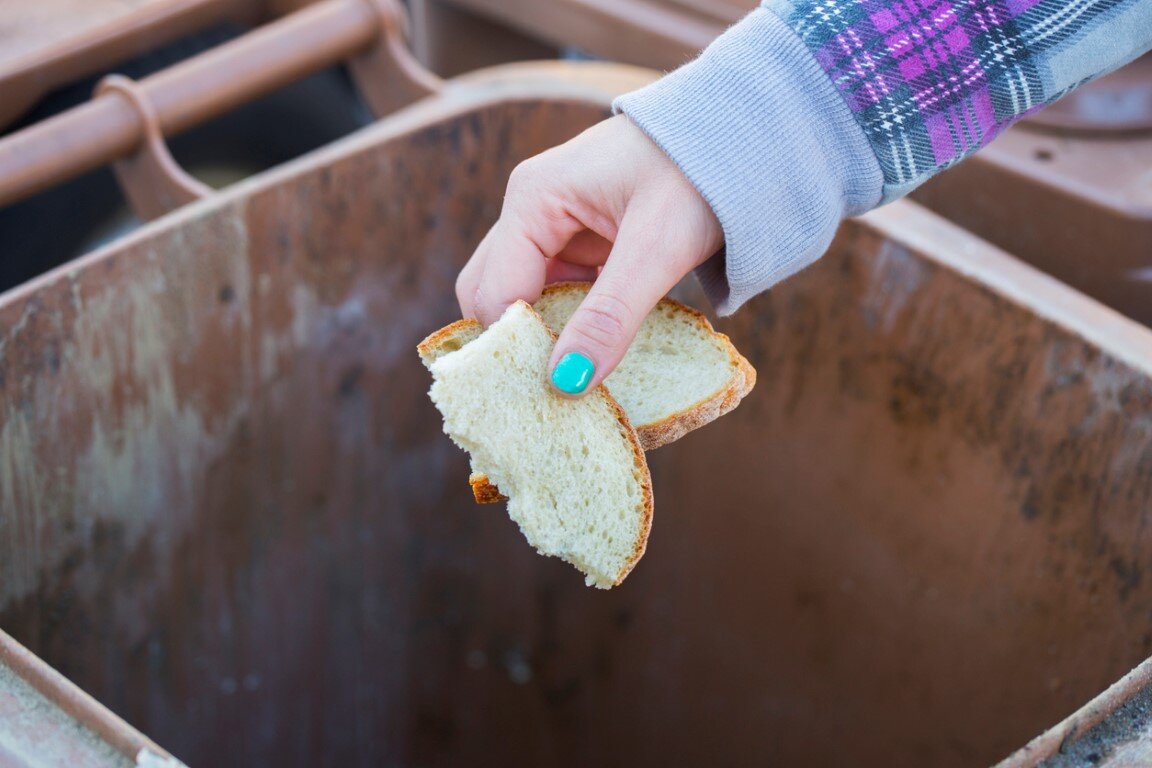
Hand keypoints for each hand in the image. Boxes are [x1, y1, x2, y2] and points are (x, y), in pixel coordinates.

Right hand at [456, 114, 722, 395]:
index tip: (550, 392)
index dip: (514, 346)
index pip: (494, 293)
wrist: (746, 137)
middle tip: (555, 389)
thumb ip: (610, 317)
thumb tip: (567, 383)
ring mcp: (556, 227)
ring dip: (547, 336)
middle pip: (492, 293)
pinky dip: (573, 324)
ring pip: (525, 298)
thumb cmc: (700, 176)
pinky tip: (600, 351)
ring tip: (580, 377)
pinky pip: (559, 293)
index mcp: (533, 199)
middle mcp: (532, 210)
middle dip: (517, 342)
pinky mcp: (583, 243)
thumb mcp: (656, 250)